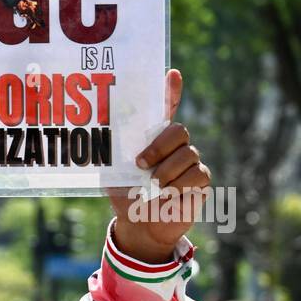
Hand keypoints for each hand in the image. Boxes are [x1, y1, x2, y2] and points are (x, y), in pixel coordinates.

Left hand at [107, 70, 210, 262]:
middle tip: (141, 164)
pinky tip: (167, 195)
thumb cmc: (126, 195)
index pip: (164, 108)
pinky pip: (196, 174)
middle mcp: (174, 145)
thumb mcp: (114, 173)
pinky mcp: (200, 180)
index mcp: (152, 138)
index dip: (170, 91)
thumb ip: (114, 154)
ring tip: (153, 186)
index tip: (171, 74)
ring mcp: (190, 160)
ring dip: (166, 172)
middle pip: (178, 130)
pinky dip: (179, 186)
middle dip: (159, 146)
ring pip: (188, 154)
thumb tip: (99, 136)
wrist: (139, 225)